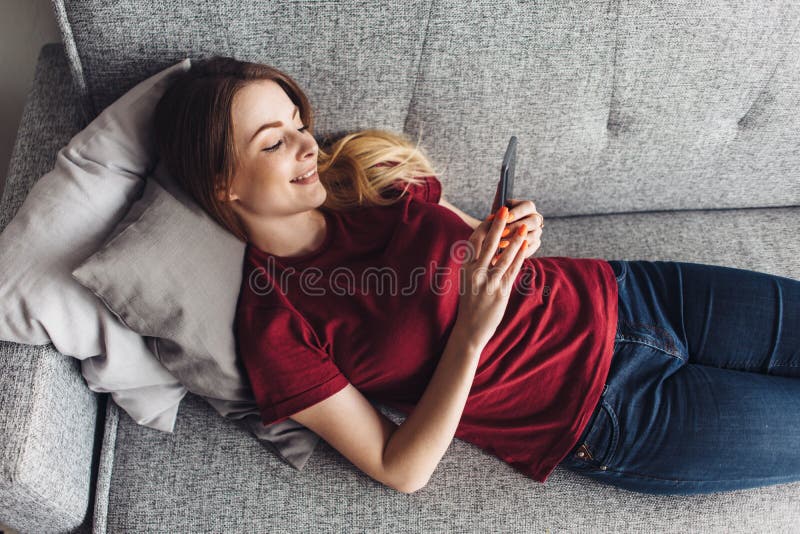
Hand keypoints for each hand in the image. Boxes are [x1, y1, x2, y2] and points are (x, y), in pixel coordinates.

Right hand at [455, 205, 528, 349]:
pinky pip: (512, 270)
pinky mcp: (500, 292)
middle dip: (498, 225)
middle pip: (488, 244)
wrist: (470, 329)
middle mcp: (476, 273)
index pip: (473, 242)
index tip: (491, 215)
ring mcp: (488, 283)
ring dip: (514, 239)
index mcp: (466, 268)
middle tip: (505, 210)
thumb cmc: (471, 303)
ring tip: (523, 227)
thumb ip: (477, 264)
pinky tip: (526, 246)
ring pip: (503, 256)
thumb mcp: (468, 280)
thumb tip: (490, 245)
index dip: (483, 227)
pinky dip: (520, 256)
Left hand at [488, 199, 543, 261]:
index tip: (505, 218)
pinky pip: (531, 248)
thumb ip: (496, 214)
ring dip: (517, 240)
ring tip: (500, 245)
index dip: (516, 212)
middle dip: (516, 227)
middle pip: (533, 221)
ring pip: (533, 236)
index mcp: (527, 206)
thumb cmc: (496, 221)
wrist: (496, 233)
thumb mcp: (495, 215)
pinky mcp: (535, 244)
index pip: (527, 206)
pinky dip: (517, 252)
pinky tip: (505, 255)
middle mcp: (535, 218)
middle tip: (502, 233)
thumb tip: (493, 217)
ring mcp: (537, 232)